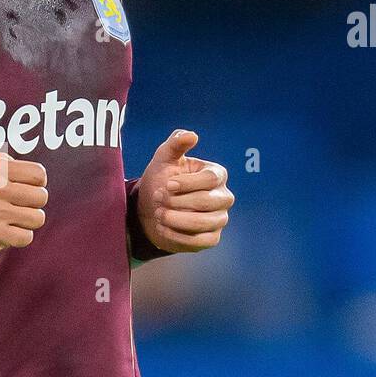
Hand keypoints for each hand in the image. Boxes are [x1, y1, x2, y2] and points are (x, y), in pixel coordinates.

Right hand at [0, 149, 47, 258]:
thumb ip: (15, 165)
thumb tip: (39, 175)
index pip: (39, 173)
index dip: (37, 183)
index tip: (25, 188)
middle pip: (42, 196)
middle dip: (34, 204)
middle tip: (18, 206)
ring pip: (37, 218)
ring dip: (29, 222)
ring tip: (14, 218)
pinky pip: (26, 237)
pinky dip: (21, 237)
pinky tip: (9, 231)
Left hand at [136, 129, 233, 252]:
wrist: (151, 208)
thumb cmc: (162, 179)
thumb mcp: (164, 159)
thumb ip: (176, 144)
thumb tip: (191, 135)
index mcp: (217, 175)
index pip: (210, 179)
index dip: (187, 183)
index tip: (167, 184)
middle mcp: (224, 197)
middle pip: (207, 202)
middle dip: (178, 202)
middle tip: (158, 199)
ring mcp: (220, 219)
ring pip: (202, 223)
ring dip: (175, 219)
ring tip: (158, 214)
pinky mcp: (212, 238)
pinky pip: (199, 241)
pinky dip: (177, 235)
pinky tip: (162, 227)